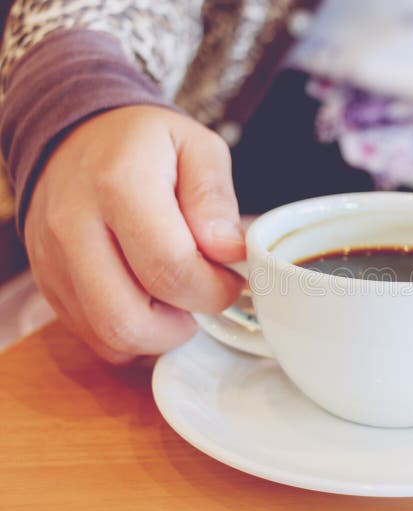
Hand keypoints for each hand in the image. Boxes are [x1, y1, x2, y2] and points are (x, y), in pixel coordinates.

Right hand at [24, 105, 244, 363]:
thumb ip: (216, 199)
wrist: (75, 137)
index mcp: (119, 186)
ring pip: (110, 338)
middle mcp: (75, 228)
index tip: (231, 277)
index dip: (214, 289)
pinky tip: (152, 301)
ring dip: (159, 334)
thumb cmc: (145, 144)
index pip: (170, 269)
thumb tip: (230, 252)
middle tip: (205, 294)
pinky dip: (133, 333)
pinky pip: (94, 337)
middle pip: (131, 320)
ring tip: (180, 298)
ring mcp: (54, 261)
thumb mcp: (196, 147)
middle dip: (186, 323)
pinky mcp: (48, 285)